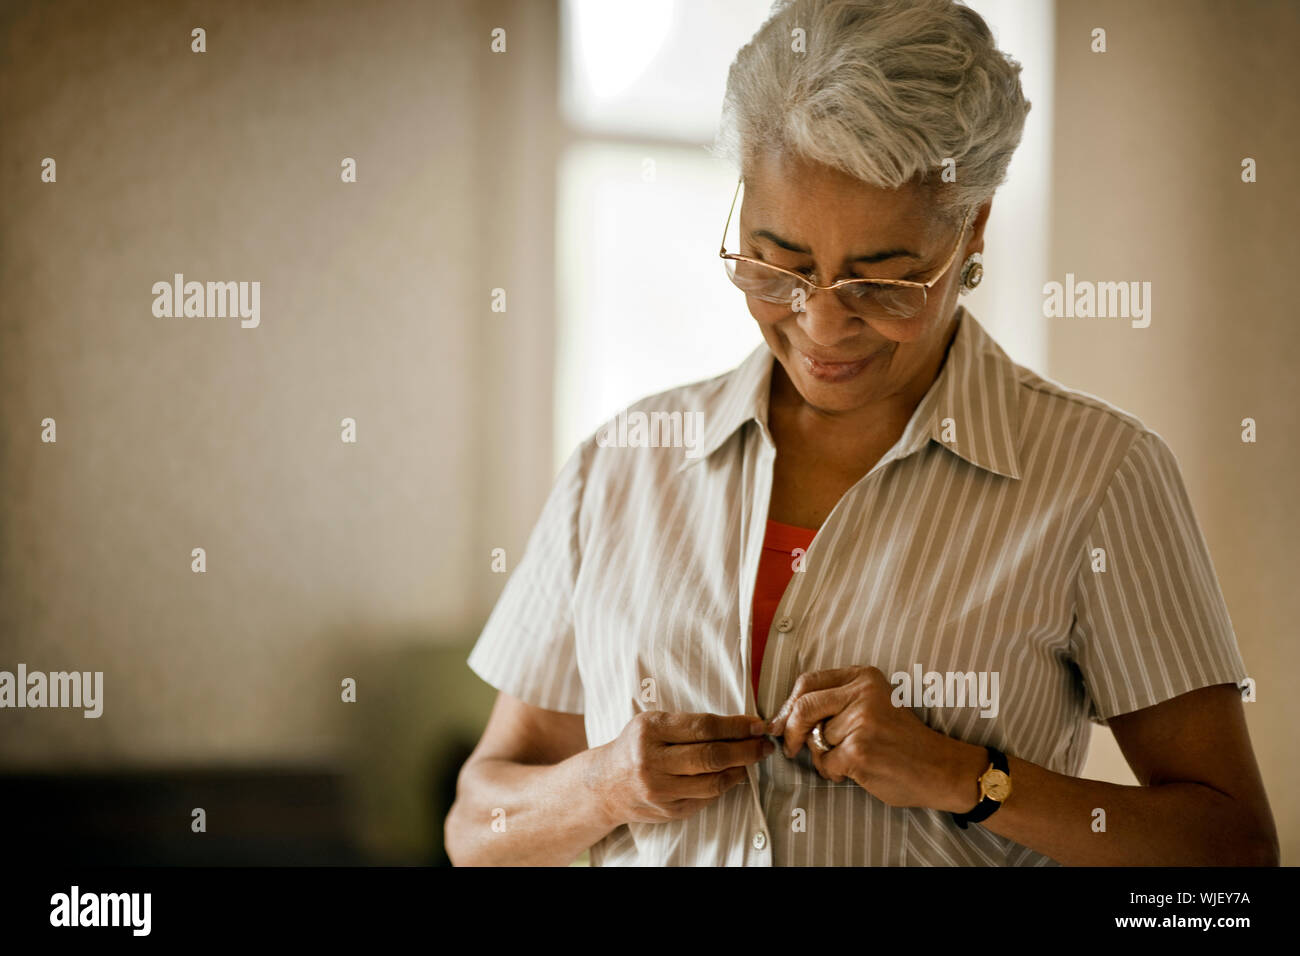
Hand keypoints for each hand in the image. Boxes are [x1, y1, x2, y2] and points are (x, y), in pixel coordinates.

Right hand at [592, 712, 773, 825]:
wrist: (605, 784)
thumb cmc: (638, 745)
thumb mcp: (653, 723)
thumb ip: (690, 724)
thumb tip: (741, 726)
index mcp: (649, 729)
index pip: (703, 727)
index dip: (735, 726)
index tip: (757, 724)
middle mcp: (651, 760)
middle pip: (710, 756)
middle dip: (745, 750)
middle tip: (764, 745)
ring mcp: (659, 790)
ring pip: (712, 782)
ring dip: (740, 770)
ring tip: (753, 759)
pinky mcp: (668, 811)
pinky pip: (706, 798)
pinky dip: (725, 785)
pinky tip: (734, 775)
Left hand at [767, 666, 984, 811]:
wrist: (940, 768)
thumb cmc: (901, 739)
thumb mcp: (872, 703)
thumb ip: (835, 702)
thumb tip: (783, 718)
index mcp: (864, 677)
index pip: (808, 682)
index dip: (788, 705)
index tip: (782, 723)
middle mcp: (863, 693)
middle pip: (803, 707)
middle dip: (790, 730)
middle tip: (790, 747)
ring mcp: (861, 722)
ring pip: (814, 739)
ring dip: (821, 757)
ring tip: (846, 760)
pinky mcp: (859, 751)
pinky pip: (825, 763)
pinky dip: (833, 772)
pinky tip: (853, 772)